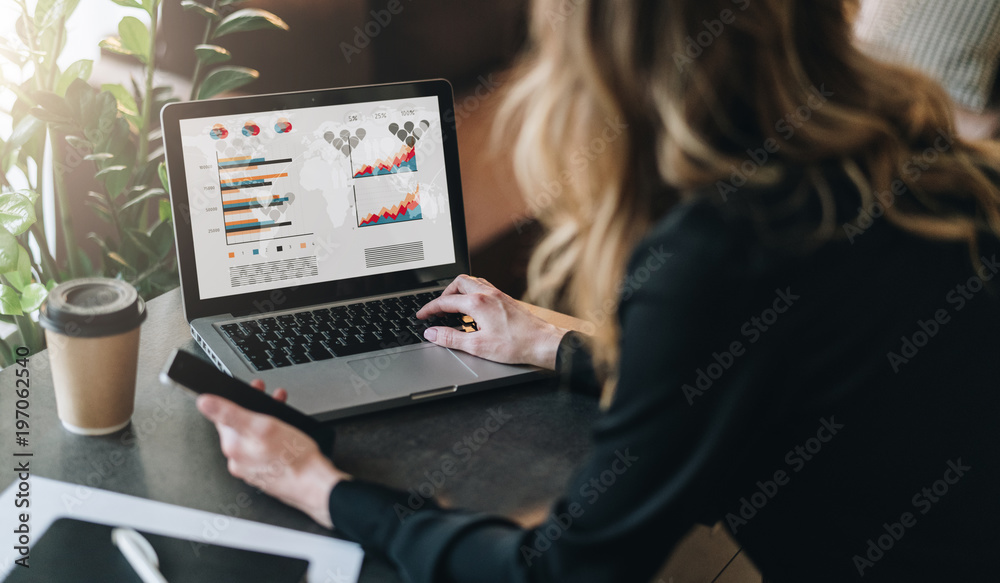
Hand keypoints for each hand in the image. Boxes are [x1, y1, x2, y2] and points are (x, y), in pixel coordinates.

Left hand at [196, 380, 349, 528]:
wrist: (315, 486)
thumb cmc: (293, 459)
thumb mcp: (262, 426)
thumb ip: (230, 413)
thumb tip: (203, 403)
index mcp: (234, 446)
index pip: (224, 417)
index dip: (237, 398)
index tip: (251, 388)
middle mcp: (239, 460)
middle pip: (240, 426)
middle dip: (254, 407)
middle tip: (268, 394)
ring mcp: (252, 468)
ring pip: (254, 437)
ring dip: (265, 419)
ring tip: (282, 409)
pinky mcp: (267, 473)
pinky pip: (264, 449)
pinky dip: (272, 436)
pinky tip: (286, 432)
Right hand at [416, 275, 567, 368]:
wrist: (542, 343)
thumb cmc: (515, 345)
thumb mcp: (477, 346)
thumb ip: (451, 338)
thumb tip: (432, 333)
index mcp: (477, 303)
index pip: (446, 301)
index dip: (429, 309)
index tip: (422, 315)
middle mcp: (487, 294)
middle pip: (458, 282)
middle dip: (444, 294)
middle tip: (438, 310)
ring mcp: (498, 295)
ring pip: (472, 281)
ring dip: (459, 291)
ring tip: (453, 307)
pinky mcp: (506, 299)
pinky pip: (483, 287)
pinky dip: (472, 293)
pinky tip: (473, 309)